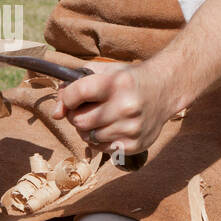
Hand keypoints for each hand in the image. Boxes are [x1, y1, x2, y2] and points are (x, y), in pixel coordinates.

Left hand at [51, 59, 176, 155]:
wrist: (164, 89)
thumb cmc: (128, 79)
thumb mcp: (103, 72)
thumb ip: (74, 86)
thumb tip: (55, 113)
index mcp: (116, 84)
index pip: (75, 94)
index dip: (67, 97)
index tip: (72, 97)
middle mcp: (125, 107)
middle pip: (79, 121)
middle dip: (77, 115)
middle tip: (87, 109)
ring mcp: (131, 128)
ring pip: (88, 137)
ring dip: (89, 129)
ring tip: (101, 117)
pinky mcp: (134, 145)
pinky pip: (101, 149)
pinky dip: (100, 140)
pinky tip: (110, 128)